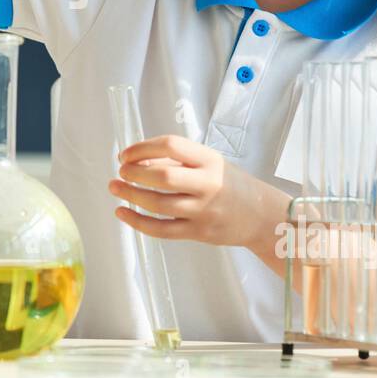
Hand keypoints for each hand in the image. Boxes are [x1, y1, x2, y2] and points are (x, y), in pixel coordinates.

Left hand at [109, 135, 265, 247]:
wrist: (261, 215)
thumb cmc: (231, 185)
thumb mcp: (211, 163)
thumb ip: (179, 161)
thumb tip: (137, 162)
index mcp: (210, 160)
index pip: (171, 145)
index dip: (142, 148)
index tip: (126, 154)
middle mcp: (208, 184)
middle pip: (163, 176)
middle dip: (134, 173)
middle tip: (120, 172)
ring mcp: (203, 210)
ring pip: (159, 204)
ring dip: (131, 195)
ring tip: (115, 188)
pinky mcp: (199, 232)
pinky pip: (162, 230)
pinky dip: (138, 222)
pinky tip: (123, 213)